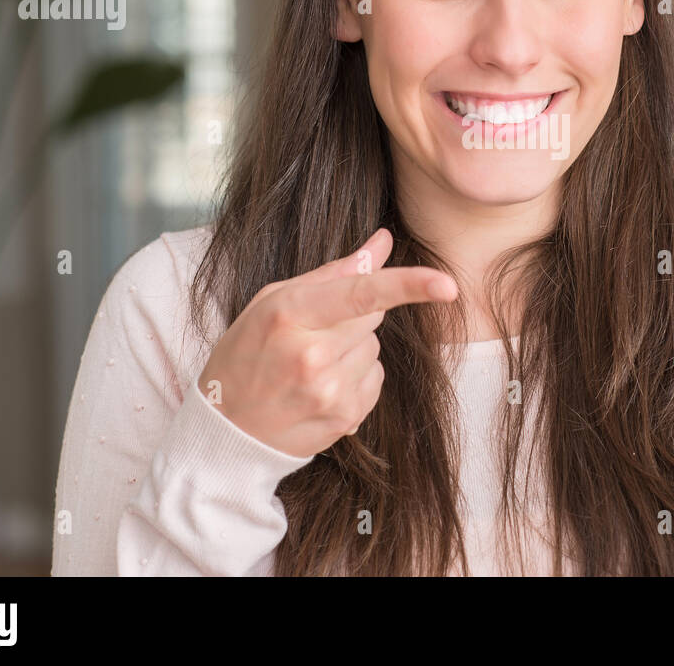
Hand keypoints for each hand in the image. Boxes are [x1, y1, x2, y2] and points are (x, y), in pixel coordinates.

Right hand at [197, 228, 456, 457]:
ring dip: (352, 349)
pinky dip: (355, 377)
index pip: (361, 294)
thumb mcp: (273, 301)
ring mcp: (330, 392)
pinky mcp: (344, 418)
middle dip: (352, 315)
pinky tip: (319, 387)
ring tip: (309, 366)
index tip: (448, 285)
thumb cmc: (245, 354)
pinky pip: (375, 378)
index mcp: (288, 316)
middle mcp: (311, 356)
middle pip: (373, 315)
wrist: (225, 431)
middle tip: (310, 333)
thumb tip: (383, 242)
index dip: (409, 285)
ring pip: (374, 347)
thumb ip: (333, 272)